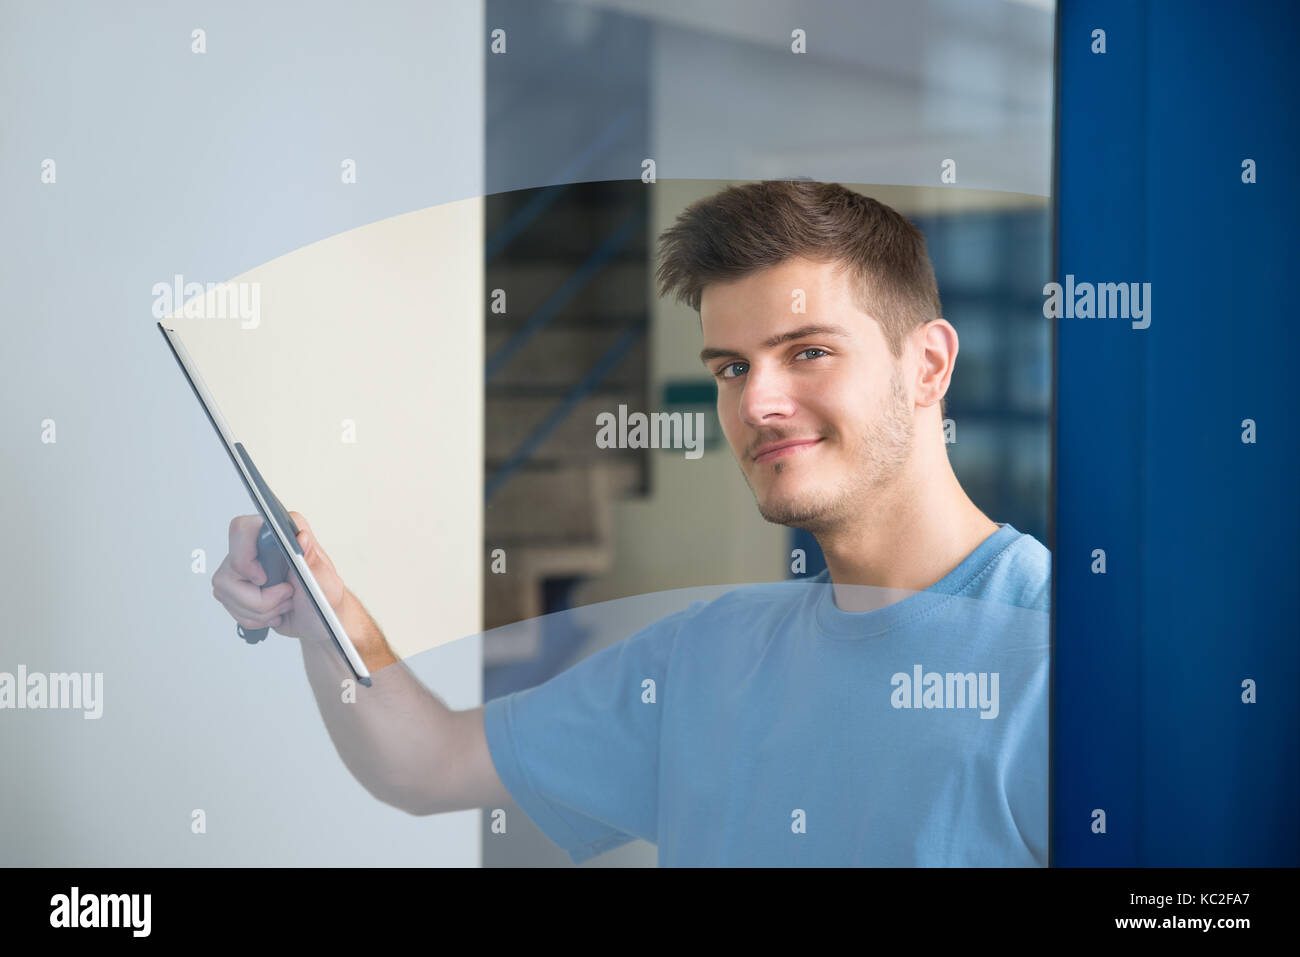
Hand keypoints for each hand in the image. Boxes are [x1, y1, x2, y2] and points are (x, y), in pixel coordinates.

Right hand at [211, 512, 346, 642]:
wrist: (317, 621)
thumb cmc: (325, 599)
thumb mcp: (326, 583)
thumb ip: (313, 562)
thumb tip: (301, 538)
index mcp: (283, 533)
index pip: (243, 529)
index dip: (246, 557)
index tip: (264, 579)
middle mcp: (259, 545)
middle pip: (232, 567)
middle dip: (258, 596)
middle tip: (286, 596)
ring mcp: (245, 566)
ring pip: (225, 590)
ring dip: (257, 610)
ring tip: (283, 605)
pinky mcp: (237, 586)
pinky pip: (229, 605)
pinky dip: (252, 617)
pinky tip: (272, 612)